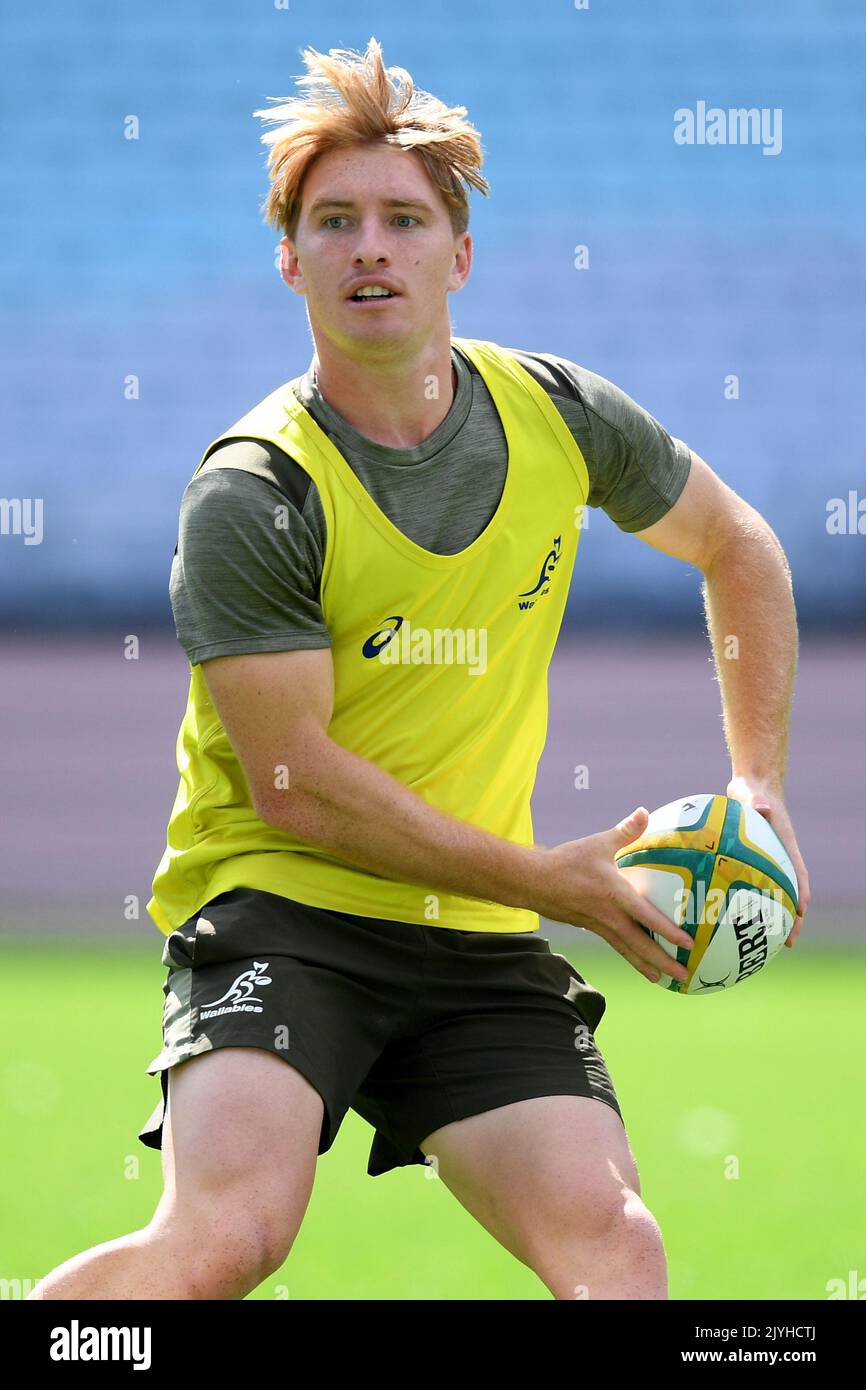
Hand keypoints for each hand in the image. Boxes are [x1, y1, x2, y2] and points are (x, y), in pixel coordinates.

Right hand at [534, 808, 695, 983]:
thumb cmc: (566, 862)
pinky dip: (629, 955)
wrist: (533, 882)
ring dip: (646, 965)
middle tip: (683, 974)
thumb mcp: (597, 844)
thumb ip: (625, 831)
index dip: (669, 931)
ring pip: (627, 950)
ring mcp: (599, 925)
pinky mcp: (590, 927)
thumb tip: (645, 812)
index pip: (647, 917)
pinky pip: (615, 945)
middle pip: (640, 945)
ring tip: (661, 979)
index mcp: (615, 896)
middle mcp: (609, 916)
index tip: (688, 943)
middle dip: (663, 961)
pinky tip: (636, 961)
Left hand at [726, 775, 809, 947]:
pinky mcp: (752, 863)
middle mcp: (780, 859)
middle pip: (790, 894)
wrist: (751, 787)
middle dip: (792, 920)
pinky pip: (747, 887)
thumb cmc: (754, 790)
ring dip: (768, 917)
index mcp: (786, 847)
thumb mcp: (755, 793)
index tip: (800, 915)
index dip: (802, 896)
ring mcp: (768, 863)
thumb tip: (762, 807)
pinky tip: (723, 918)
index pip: (799, 875)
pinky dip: (741, 902)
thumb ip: (759, 802)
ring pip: (770, 896)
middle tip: (788, 944)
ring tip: (760, 944)